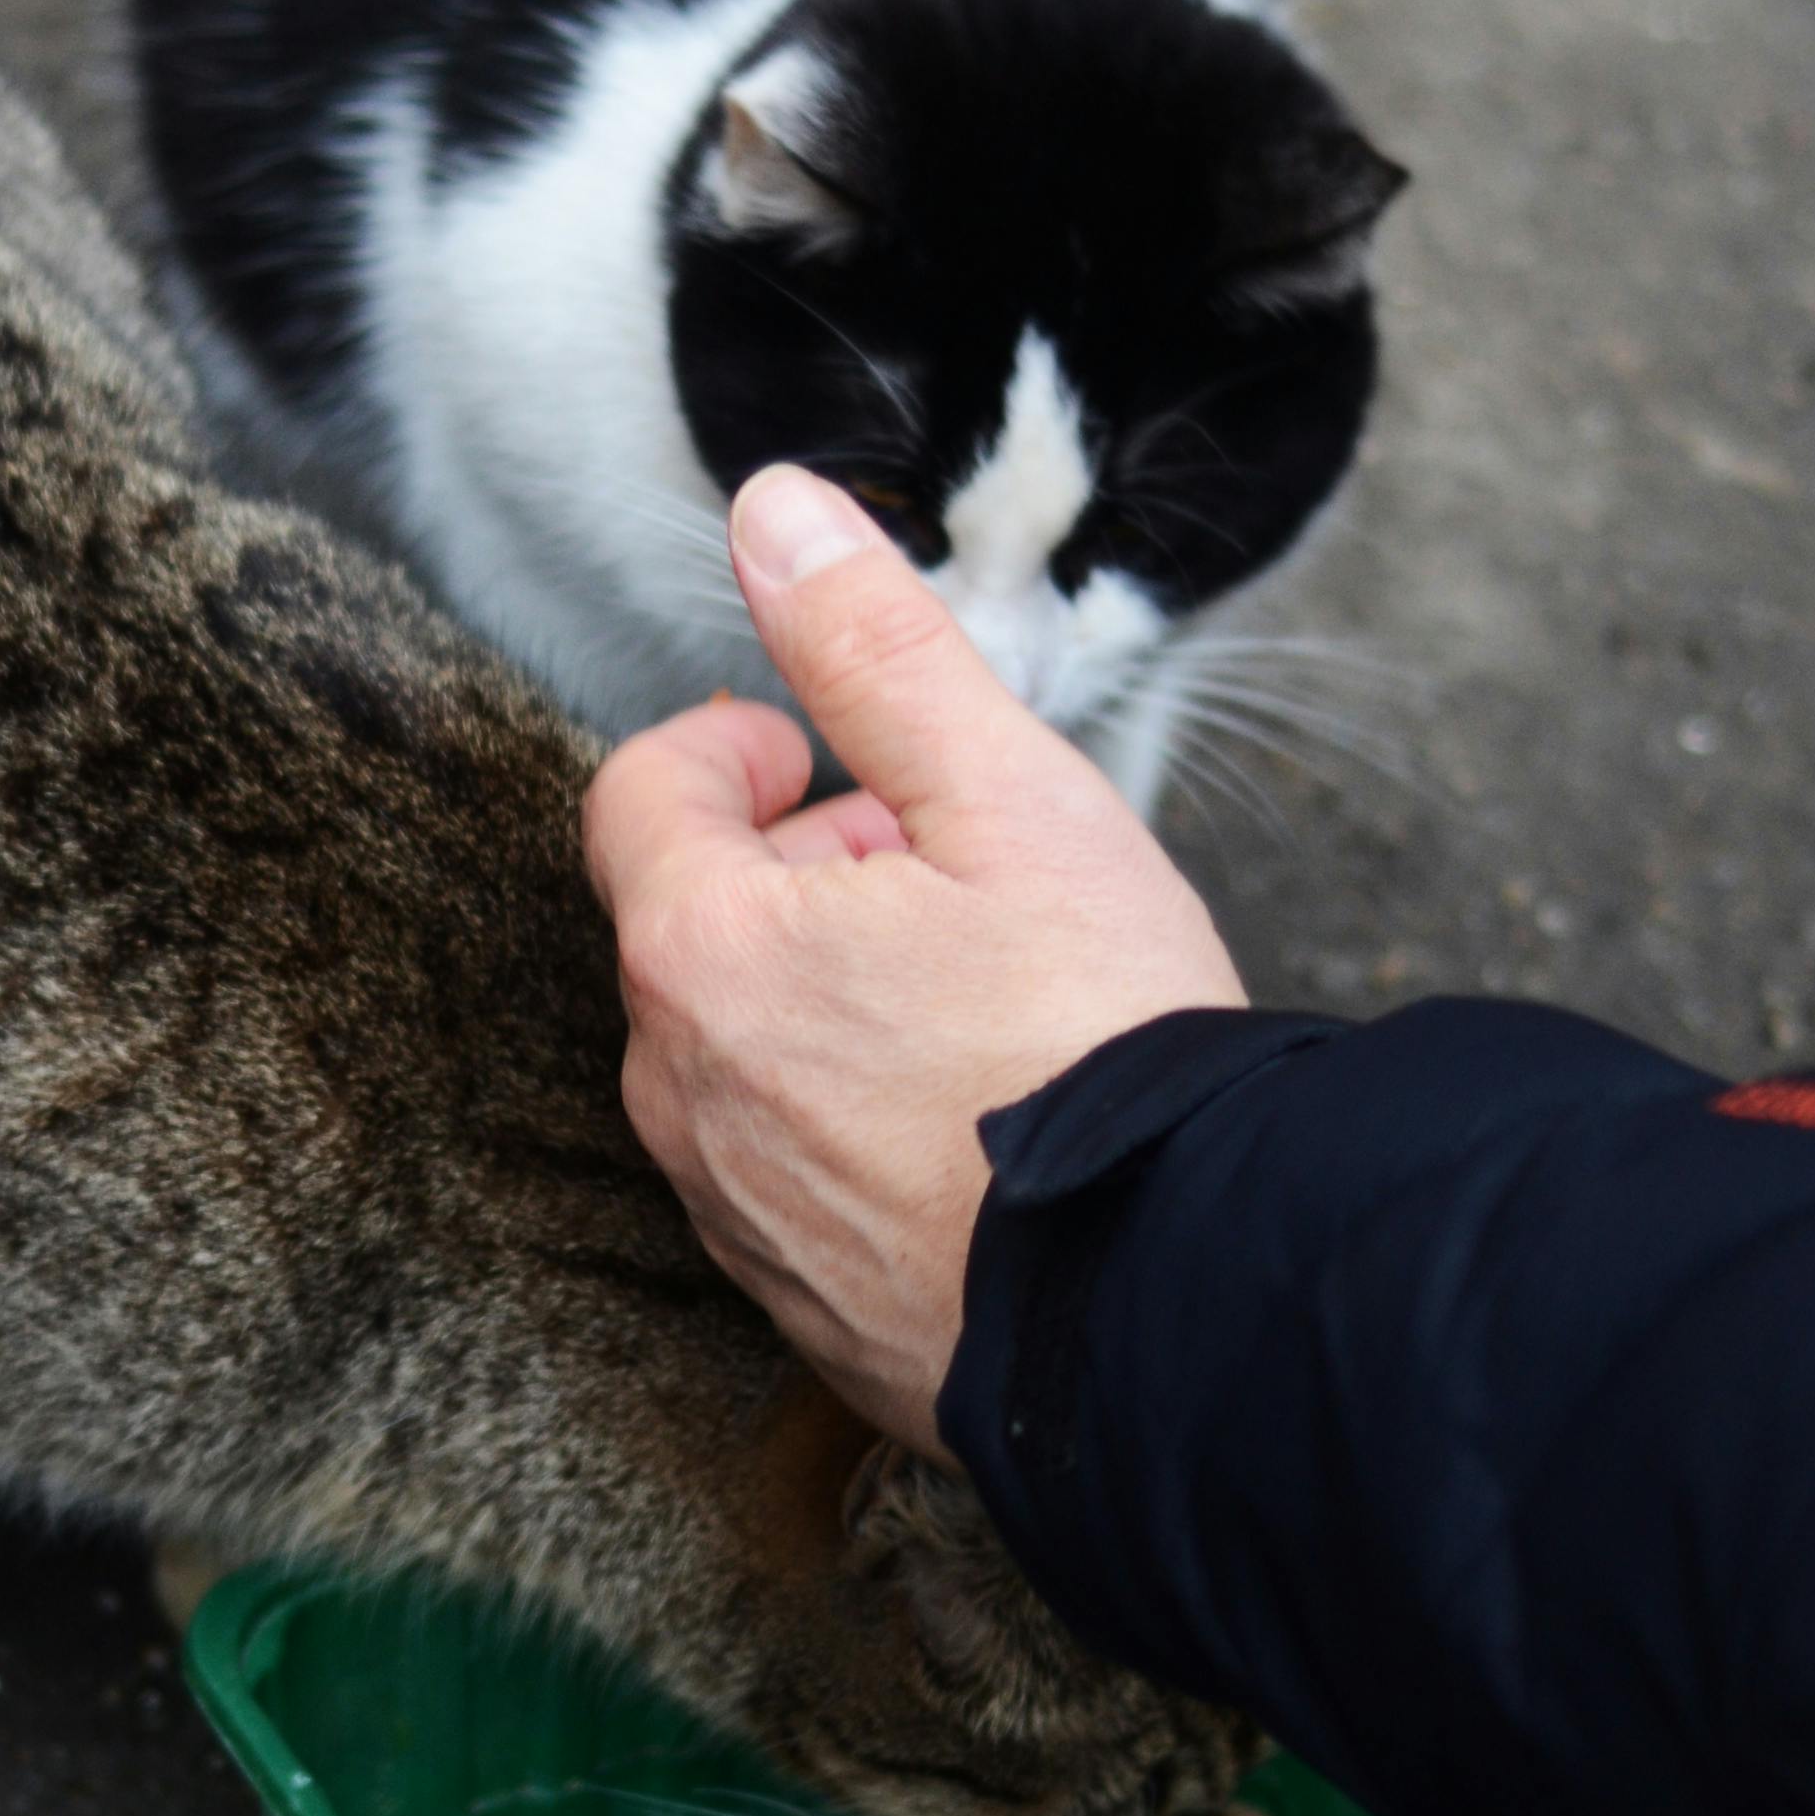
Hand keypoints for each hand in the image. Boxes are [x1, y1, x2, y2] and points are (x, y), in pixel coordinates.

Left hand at [583, 462, 1242, 1451]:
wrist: (1175, 1299)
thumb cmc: (1098, 1046)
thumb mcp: (1007, 802)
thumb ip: (874, 651)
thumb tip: (773, 512)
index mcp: (704, 954)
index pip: (639, 796)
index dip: (731, 747)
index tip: (817, 756)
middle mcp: (681, 1094)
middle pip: (691, 927)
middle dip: (798, 872)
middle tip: (937, 875)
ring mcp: (730, 1213)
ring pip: (739, 1055)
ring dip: (825, 997)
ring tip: (976, 999)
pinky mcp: (793, 1304)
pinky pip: (786, 1171)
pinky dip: (852, 1120)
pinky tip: (977, 1121)